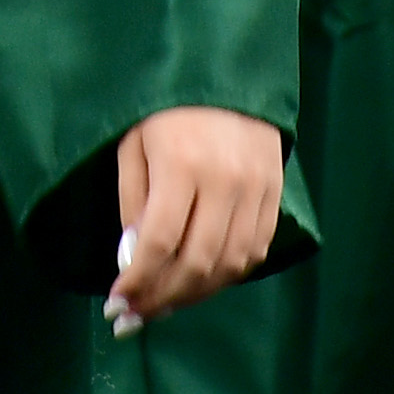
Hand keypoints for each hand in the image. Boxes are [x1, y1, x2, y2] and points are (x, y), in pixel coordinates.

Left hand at [108, 104, 283, 330]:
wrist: (228, 75)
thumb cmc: (167, 108)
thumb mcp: (134, 143)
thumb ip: (133, 201)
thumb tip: (133, 258)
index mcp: (181, 165)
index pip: (159, 241)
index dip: (137, 280)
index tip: (116, 303)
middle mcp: (224, 182)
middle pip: (197, 262)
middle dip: (162, 298)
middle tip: (134, 319)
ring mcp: (257, 192)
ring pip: (230, 265)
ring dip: (194, 295)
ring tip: (163, 307)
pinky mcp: (276, 197)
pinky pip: (255, 252)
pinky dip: (227, 276)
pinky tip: (200, 284)